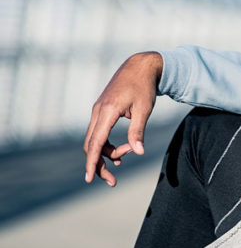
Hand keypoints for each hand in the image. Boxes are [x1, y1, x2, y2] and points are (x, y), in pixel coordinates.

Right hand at [84, 52, 161, 185]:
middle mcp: (98, 111)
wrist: (140, 67)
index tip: (89, 178)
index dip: (92, 162)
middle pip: (91, 145)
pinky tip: (122, 152)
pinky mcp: (102, 110)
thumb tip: (138, 152)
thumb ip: (138, 131)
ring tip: (124, 160)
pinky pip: (99, 132)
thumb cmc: (144, 87)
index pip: (96, 142)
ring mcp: (98, 110)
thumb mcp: (144, 109)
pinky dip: (107, 144)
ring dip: (106, 154)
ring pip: (95, 140)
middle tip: (112, 181)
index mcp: (107, 111)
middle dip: (99, 164)